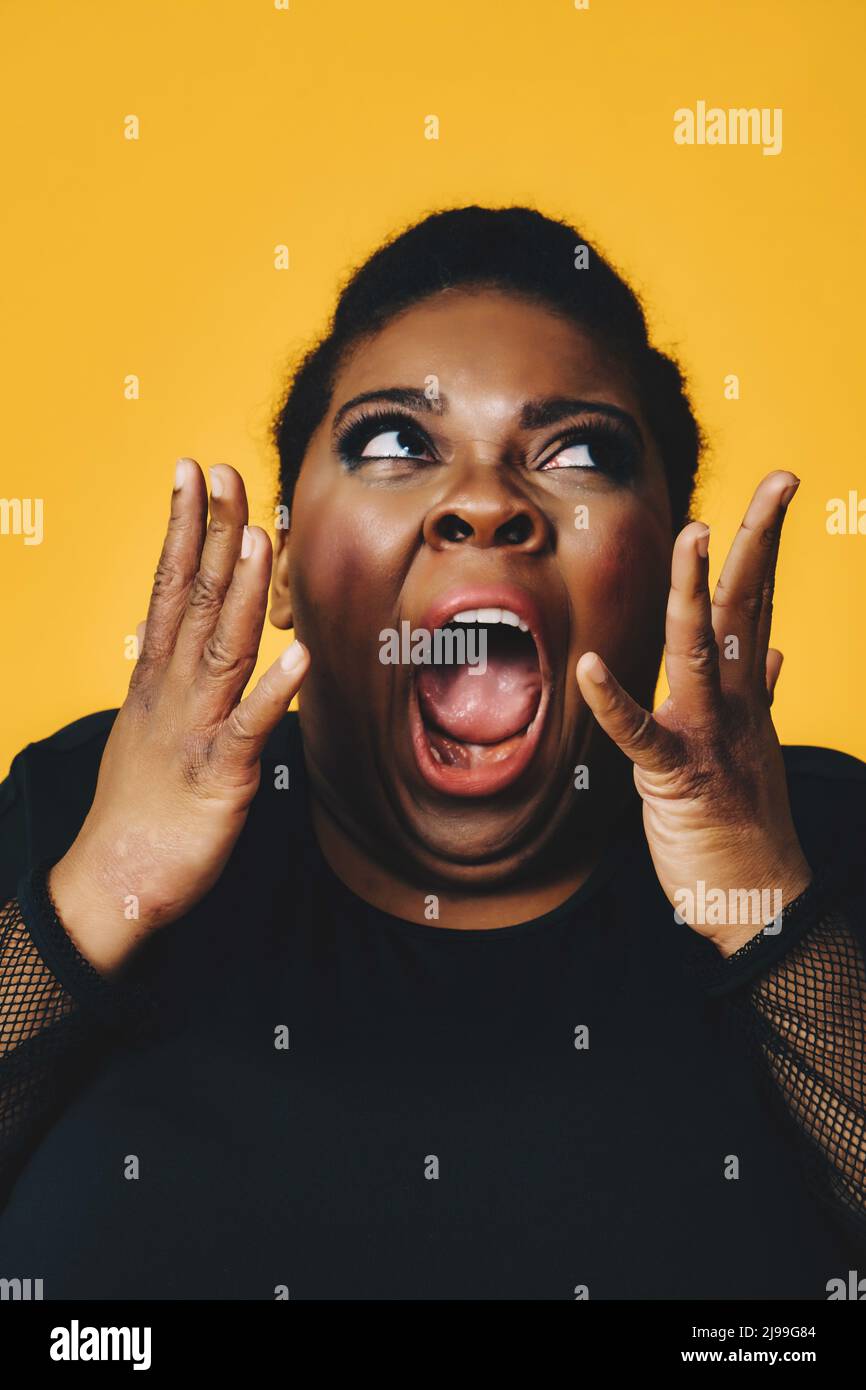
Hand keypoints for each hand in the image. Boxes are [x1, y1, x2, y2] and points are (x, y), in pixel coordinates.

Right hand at [50, 458, 308, 973]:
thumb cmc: (140, 805)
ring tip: (259, 537)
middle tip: (223, 470)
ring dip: (240, 591)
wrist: (114, 880)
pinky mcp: (219, 773)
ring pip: (220, 647)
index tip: (191, 471)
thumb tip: (187, 640)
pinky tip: (296, 654)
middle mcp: (171, 691)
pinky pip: (250, 726)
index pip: (168, 585)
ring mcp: (194, 728)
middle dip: (210, 533)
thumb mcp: (151, 726)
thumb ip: (176, 679)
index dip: (183, 526)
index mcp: (156, 677)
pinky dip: (273, 690)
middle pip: (192, 599)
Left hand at [576, 469, 811, 957]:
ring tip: (691, 536)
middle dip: (759, 543)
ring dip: (694, 595)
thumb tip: (778, 656)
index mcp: (749, 694)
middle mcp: (738, 705)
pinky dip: (616, 703)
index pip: (761, 603)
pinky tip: (590, 668)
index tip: (779, 486)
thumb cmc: (747, 825)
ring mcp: (713, 739)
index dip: (766, 543)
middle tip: (776, 481)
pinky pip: (643, 736)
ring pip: (703, 655)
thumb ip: (761, 696)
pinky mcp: (680, 780)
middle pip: (752, 610)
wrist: (762, 903)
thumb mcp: (756, 749)